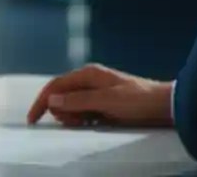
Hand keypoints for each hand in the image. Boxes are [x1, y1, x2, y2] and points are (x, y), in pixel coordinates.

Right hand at [27, 64, 173, 127]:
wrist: (163, 105)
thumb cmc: (137, 100)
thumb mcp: (106, 101)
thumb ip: (78, 101)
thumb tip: (52, 100)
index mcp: (88, 74)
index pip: (55, 86)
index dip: (41, 102)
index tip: (33, 120)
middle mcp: (89, 80)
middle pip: (61, 96)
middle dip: (62, 112)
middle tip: (77, 123)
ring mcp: (96, 92)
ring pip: (72, 106)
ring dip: (73, 117)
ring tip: (90, 122)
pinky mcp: (103, 103)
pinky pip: (84, 112)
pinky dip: (83, 119)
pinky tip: (93, 123)